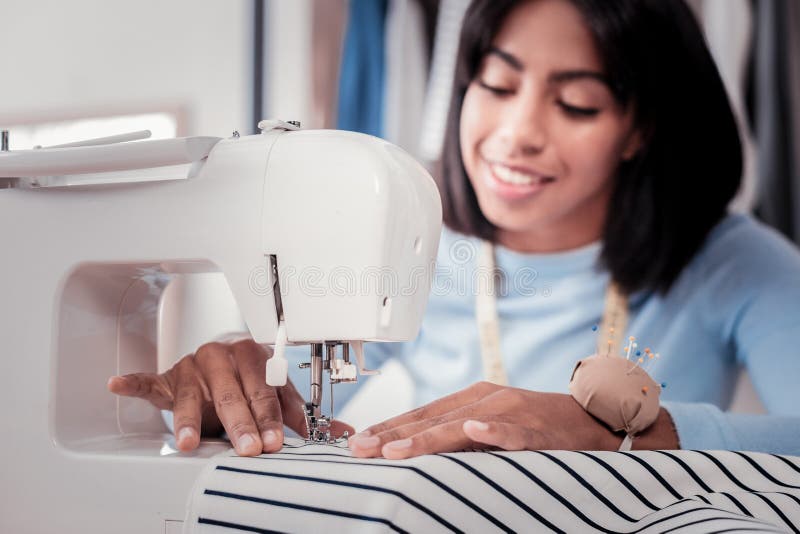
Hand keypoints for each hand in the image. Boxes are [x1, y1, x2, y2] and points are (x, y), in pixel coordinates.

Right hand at [107, 339, 353, 455]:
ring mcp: (191, 367)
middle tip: (248, 448)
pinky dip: (133, 383)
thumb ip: (302, 415)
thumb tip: (345, 435)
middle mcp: (221, 357)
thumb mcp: (275, 396)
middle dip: (241, 424)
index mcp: (253, 356)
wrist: (216, 368)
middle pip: (232, 395)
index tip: (277, 442)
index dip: (272, 417)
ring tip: (186, 441)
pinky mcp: (166, 378)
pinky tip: (119, 384)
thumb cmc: (246, 383)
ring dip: (187, 420)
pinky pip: (147, 380)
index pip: (265, 390)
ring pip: (191, 395)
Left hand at [349, 381, 677, 458]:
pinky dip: (495, 432)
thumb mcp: (492, 425)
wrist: (594, 418)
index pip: (422, 413)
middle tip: (361, 448)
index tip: (358, 442)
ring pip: (462, 425)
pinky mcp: (538, 429)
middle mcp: (487, 400)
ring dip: (427, 437)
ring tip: (396, 450)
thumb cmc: (539, 425)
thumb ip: (459, 435)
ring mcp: (512, 412)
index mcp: (473, 398)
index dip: (389, 426)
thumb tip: (416, 451)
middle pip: (432, 418)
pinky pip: (514, 432)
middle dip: (393, 434)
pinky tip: (476, 432)